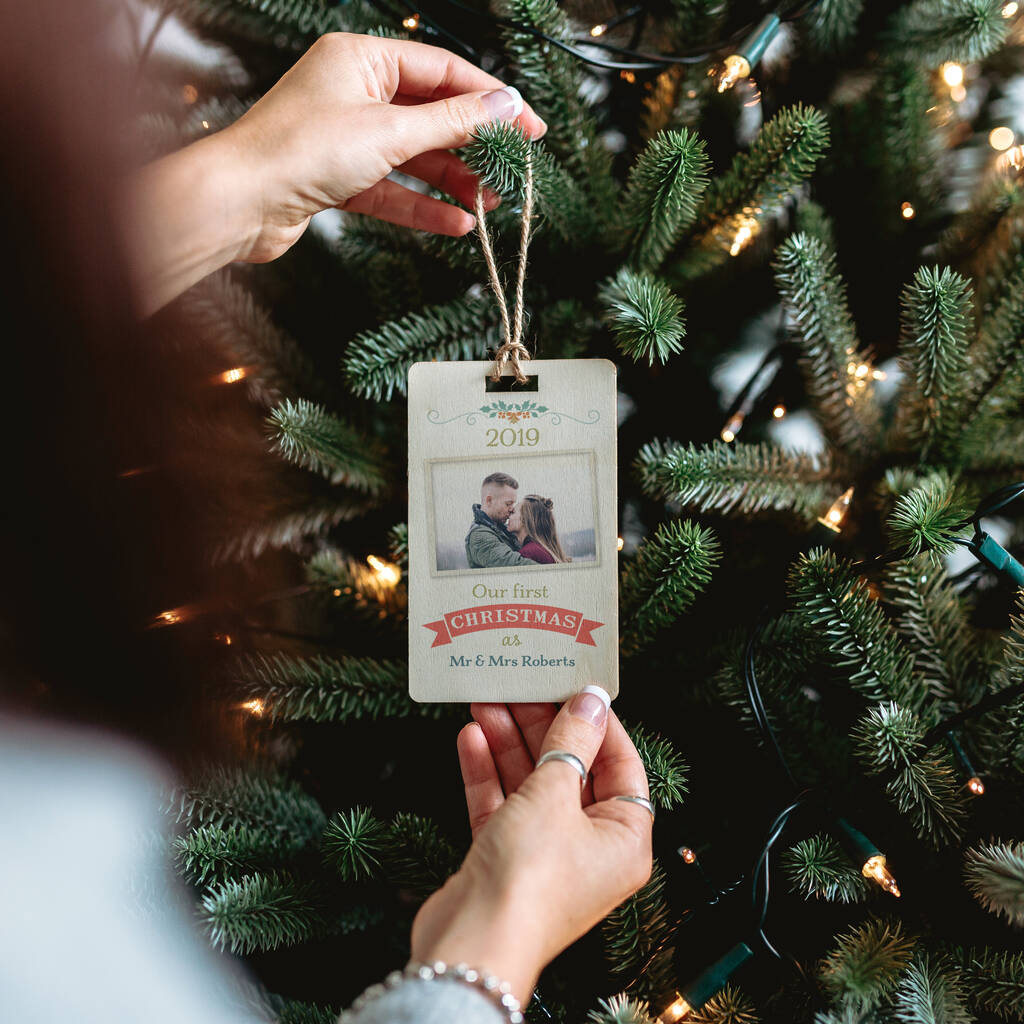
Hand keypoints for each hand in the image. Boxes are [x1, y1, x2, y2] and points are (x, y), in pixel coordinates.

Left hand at [124, 33, 545, 315]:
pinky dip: (423, 207)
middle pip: (431, 115)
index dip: (491, 98)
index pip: (443, 70)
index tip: (529, 126)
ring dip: (453, 181)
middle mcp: (353, 93)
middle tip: (511, 170)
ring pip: (414, 157)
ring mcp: (345, 137)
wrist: (240, 204)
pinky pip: (393, 190)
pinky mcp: (338, 179)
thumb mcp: (389, 132)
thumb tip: (504, 105)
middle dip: (473, 146)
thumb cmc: (299, 152)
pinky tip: (457, 224)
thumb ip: (452, 121)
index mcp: (361, 59)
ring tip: (490, 203)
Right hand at [410, 689, 652, 1003]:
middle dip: (542, 726)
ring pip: (531, 784)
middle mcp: (590, 848)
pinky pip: (501, 805)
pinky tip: (472, 738)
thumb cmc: (529, 878)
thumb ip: (571, 742)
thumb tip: (590, 701)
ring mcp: (546, 854)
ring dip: (509, 742)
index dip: (598, 723)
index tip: (575, 685)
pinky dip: (487, 772)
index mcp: (624, 839)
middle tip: (522, 686)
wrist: (472, 943)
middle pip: (572, 770)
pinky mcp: (505, 859)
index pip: (622, 764)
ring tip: (487, 701)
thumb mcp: (555, 793)